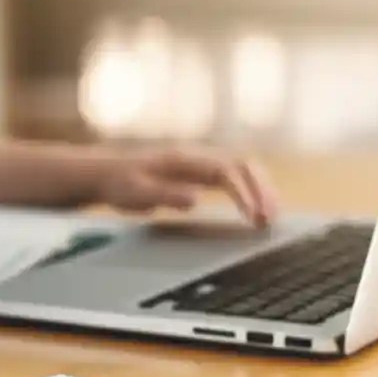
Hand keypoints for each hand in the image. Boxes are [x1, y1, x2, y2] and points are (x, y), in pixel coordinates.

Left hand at [95, 149, 279, 225]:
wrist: (106, 173)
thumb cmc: (120, 183)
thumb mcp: (137, 193)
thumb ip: (166, 195)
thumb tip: (197, 199)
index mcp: (184, 160)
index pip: (225, 172)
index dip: (243, 193)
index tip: (252, 216)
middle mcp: (197, 157)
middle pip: (243, 165)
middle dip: (262, 190)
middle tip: (270, 219)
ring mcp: (201, 163)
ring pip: (243, 169)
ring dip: (261, 191)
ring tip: (270, 218)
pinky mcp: (200, 173)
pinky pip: (235, 178)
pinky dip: (251, 192)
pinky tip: (256, 211)